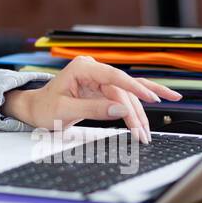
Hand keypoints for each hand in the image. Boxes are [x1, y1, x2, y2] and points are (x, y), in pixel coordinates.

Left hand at [3, 55, 182, 143]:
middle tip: (142, 134)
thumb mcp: (64, 111)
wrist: (36, 108)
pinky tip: (165, 96)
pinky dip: (143, 97)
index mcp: (82, 68)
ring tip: (146, 133)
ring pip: (127, 95)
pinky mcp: (103, 88)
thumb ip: (93, 109)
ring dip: (139, 114)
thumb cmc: (45, 108)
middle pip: (123, 91)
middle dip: (135, 113)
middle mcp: (93, 69)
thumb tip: (121, 109)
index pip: (114, 76)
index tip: (151, 100)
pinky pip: (126, 94)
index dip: (134, 88)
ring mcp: (99, 77)